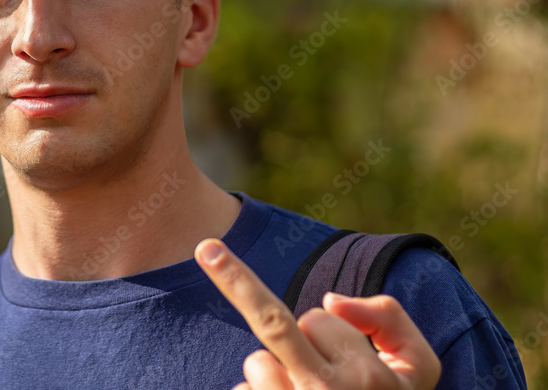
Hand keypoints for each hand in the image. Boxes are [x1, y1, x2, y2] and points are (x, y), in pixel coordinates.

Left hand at [194, 239, 439, 388]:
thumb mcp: (417, 368)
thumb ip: (387, 317)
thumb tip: (327, 301)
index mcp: (370, 376)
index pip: (320, 319)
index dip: (326, 328)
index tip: (332, 330)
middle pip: (272, 323)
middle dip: (236, 280)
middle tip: (205, 248)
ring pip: (256, 364)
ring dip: (269, 374)